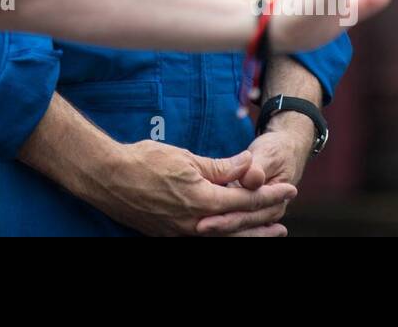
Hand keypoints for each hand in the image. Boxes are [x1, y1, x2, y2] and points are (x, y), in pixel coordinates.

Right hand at [89, 139, 295, 236]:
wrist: (107, 178)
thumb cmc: (143, 161)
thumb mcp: (185, 157)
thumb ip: (219, 167)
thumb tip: (246, 165)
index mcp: (202, 200)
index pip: (245, 199)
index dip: (269, 194)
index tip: (289, 189)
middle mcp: (195, 223)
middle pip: (240, 224)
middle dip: (265, 218)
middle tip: (286, 215)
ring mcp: (182, 233)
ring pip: (225, 236)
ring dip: (250, 234)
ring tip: (271, 232)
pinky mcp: (170, 235)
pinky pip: (206, 239)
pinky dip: (226, 236)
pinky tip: (233, 233)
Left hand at [194, 125, 312, 236]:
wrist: (284, 153)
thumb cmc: (275, 152)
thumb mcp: (268, 155)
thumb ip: (258, 168)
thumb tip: (252, 178)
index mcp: (276, 203)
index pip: (247, 216)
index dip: (225, 220)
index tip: (203, 222)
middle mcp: (268, 214)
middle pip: (239, 225)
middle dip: (218, 227)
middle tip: (197, 227)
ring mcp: (259, 215)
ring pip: (235, 228)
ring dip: (217, 228)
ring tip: (198, 228)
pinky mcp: (248, 210)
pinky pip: (233, 220)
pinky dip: (220, 222)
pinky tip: (203, 224)